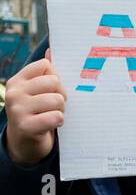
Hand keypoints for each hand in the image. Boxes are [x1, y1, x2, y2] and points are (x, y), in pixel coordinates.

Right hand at [3, 50, 65, 165]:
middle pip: (54, 82)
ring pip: (57, 100)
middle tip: (54, 106)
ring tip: (51, 115)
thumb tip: (51, 51)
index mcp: (17, 81)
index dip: (56, 78)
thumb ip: (45, 73)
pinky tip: (51, 124)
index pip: (46, 66)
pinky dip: (59, 121)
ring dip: (61, 110)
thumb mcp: (39, 92)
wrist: (25, 143)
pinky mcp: (26, 126)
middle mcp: (14, 93)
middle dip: (61, 95)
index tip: (52, 90)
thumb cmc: (37, 113)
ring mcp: (18, 110)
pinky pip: (56, 116)